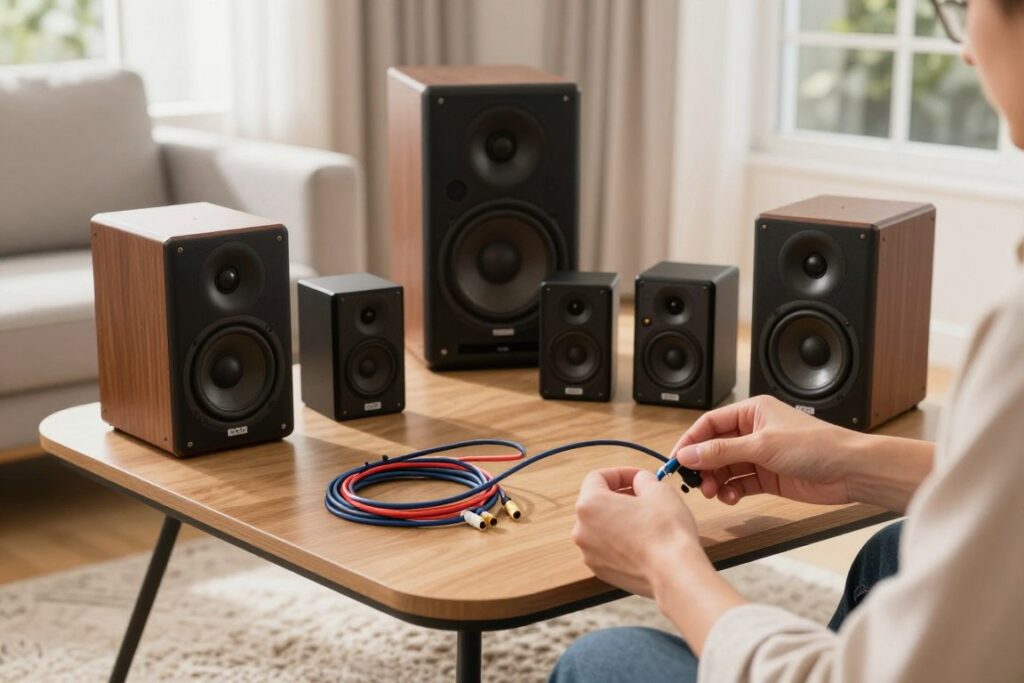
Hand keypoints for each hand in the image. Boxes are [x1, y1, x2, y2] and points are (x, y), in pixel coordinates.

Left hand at [572, 467, 706, 597]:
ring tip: (646, 519)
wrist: (674, 575)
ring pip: (601, 527)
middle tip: (643, 496)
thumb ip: (643, 479)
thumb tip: (639, 481)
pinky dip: (621, 540)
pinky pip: (607, 548)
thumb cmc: (666, 532)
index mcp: (589, 505)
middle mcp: (582, 530)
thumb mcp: (658, 490)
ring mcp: (590, 554)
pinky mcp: (602, 571)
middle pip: (596, 502)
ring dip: (620, 518)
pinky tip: (643, 540)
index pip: (597, 477)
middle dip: (619, 495)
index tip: (638, 477)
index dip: (621, 473)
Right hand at [671, 395, 863, 505]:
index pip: (709, 424)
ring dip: (715, 481)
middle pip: (714, 447)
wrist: (851, 471)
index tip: (676, 460)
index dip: (691, 441)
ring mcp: (760, 455)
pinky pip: (739, 484)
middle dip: (702, 465)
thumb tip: (689, 455)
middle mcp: (753, 431)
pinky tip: (730, 498)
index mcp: (751, 412)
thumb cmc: (817, 446)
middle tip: (695, 482)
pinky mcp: (768, 477)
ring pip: (725, 468)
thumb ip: (721, 451)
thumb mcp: (762, 446)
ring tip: (713, 492)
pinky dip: (731, 491)